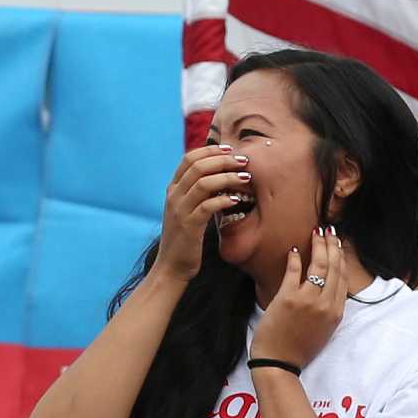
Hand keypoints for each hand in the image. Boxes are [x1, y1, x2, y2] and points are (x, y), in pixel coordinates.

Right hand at [155, 140, 251, 282]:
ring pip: (204, 183)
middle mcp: (174, 196)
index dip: (211, 150)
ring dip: (228, 177)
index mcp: (173, 189)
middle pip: (199, 166)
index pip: (189, 158)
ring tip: (245, 179)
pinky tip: (237, 200)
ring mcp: (180, 210)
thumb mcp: (186, 211)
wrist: (171, 266)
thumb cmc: (185, 238)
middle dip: (224, 160)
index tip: (229, 150)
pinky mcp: (189, 226)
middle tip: (244, 162)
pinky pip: (208, 206)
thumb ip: (196, 193)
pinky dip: (224, 199)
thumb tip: (219, 175)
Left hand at [250, 227, 348, 369]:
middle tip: (329, 231)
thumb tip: (329, 290)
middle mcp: (325, 304)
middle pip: (334, 267)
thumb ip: (329, 309)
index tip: (339, 245)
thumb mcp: (324, 330)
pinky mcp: (287, 298)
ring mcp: (307, 300)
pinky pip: (293, 271)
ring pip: (319, 265)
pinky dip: (294, 258)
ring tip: (316, 232)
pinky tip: (293, 249)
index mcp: (336, 312)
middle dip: (332, 245)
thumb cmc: (298, 349)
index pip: (343, 278)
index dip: (342, 259)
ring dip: (318, 245)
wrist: (278, 363)